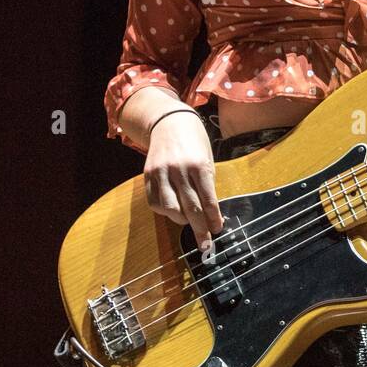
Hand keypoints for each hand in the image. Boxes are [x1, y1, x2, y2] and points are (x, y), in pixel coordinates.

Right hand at [143, 111, 224, 252]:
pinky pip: (155, 202)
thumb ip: (207, 185)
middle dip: (200, 229)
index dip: (214, 218)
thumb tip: (212, 213)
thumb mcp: (208, 159)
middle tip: (206, 244)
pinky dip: (165, 211)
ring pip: (170, 208)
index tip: (218, 230)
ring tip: (189, 223)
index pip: (208, 199)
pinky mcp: (148, 176)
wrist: (170, 122)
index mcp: (199, 166)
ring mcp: (161, 173)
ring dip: (181, 221)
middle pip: (191, 208)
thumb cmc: (195, 143)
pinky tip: (173, 211)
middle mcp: (179, 170)